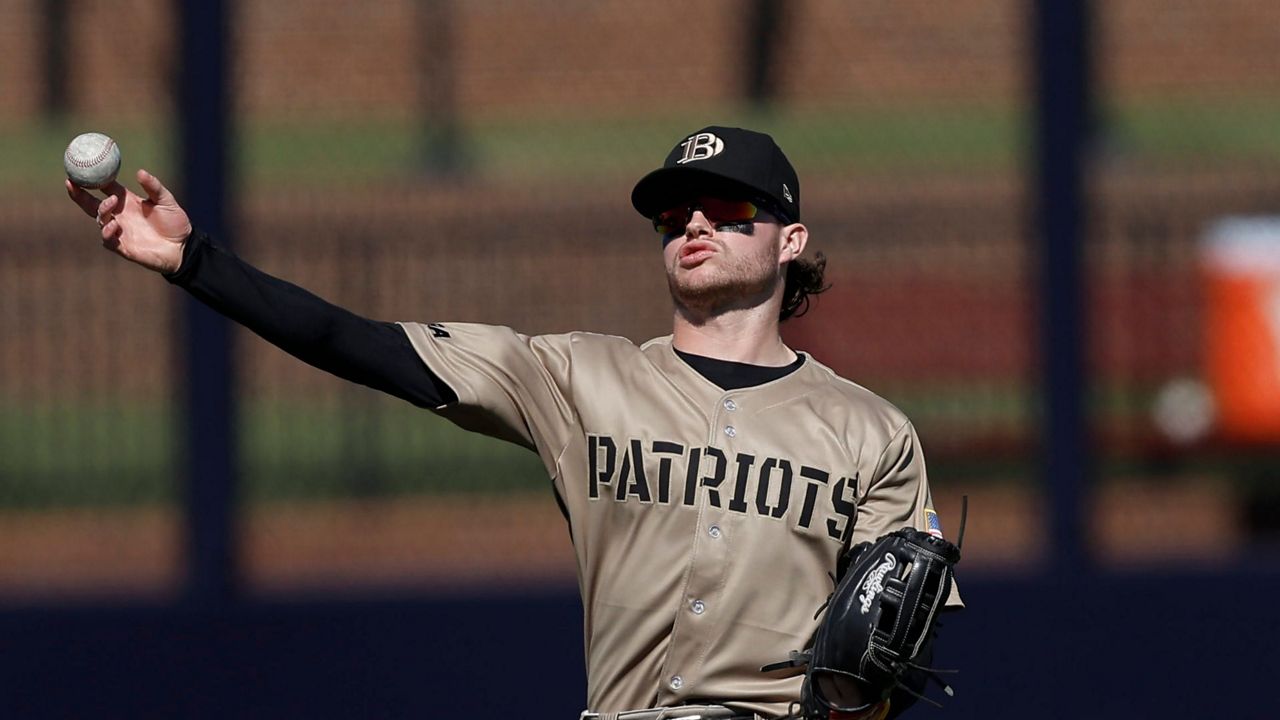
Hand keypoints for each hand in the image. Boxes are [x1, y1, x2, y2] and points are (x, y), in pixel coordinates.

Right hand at [66, 169, 192, 274]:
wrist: (184, 247)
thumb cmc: (175, 222)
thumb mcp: (166, 201)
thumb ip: (154, 187)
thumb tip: (140, 171)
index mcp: (127, 202)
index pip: (103, 189)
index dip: (90, 180)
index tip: (79, 169)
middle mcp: (119, 215)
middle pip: (92, 205)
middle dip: (79, 195)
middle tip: (71, 183)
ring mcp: (119, 231)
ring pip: (100, 220)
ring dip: (102, 210)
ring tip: (111, 203)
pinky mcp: (123, 247)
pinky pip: (108, 240)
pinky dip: (107, 232)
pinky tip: (114, 225)